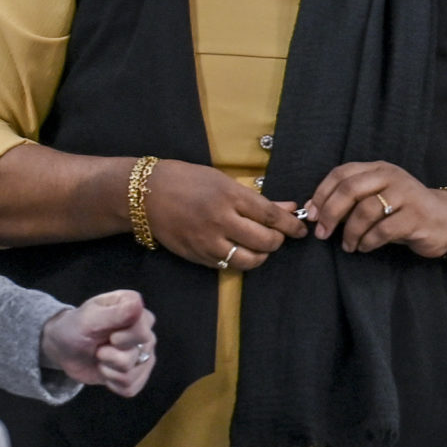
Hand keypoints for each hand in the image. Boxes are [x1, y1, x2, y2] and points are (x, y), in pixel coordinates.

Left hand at [39, 291, 156, 395]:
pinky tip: (105, 372)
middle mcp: (145, 332)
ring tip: (99, 359)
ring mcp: (144, 354)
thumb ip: (114, 313)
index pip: (143, 330)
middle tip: (99, 348)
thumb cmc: (74, 327)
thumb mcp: (88, 318)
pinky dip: (112, 383)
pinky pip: (131, 387)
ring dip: (108, 370)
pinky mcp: (137, 374)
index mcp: (137, 311)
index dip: (124, 338)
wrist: (64, 348)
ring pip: (133, 373)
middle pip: (139, 354)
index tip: (108, 336)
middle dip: (112, 356)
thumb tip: (138, 304)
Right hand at [144, 158, 305, 272]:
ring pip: (249, 260)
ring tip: (260, 246)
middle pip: (265, 241)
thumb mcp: (224, 182)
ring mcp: (207, 241)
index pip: (272, 217)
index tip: (300, 230)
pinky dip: (239, 260)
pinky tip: (239, 250)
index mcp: (230, 196)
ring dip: (261, 255)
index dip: (291, 226)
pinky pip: (227, 265)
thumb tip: (288, 208)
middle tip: (277, 236)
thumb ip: (257, 199)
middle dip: (278, 241)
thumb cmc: (188, 181)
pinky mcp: (196, 256)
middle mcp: (221, 220)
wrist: (146, 194)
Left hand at [304, 162, 446, 257]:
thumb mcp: (378, 199)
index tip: (312, 215)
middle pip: (350, 189)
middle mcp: (392, 177)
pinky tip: (365, 247)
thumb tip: (314, 210)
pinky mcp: (416, 217)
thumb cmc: (405, 212)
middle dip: (330, 213)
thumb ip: (350, 201)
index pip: (341, 173)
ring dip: (350, 232)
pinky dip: (368, 241)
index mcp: (379, 169)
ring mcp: (406, 195)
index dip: (322, 194)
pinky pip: (383, 230)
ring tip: (349, 245)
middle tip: (323, 233)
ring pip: (365, 211)